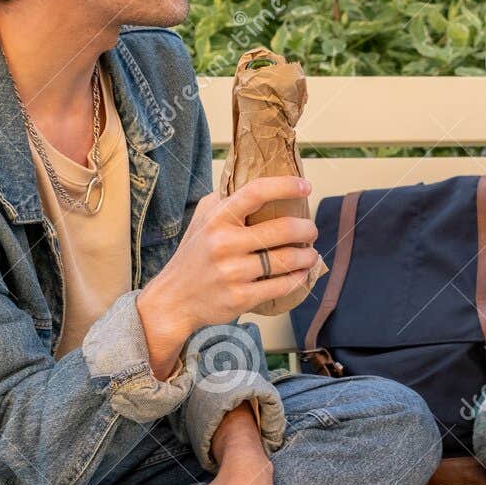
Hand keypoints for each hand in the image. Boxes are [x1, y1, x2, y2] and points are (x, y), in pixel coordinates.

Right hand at [137, 177, 319, 375]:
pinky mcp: (240, 297)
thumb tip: (260, 184)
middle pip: (283, 229)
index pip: (255, 192)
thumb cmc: (193, 256)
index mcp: (217, 218)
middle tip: (311, 230)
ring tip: (311, 253)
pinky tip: (302, 273)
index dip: (285, 186)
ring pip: (287, 259)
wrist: (174, 300)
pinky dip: (298, 278)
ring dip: (307, 256)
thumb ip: (225, 201)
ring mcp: (233, 272)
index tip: (306, 186)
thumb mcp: (201, 221)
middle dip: (306, 228)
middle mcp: (224, 243)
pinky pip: (281, 286)